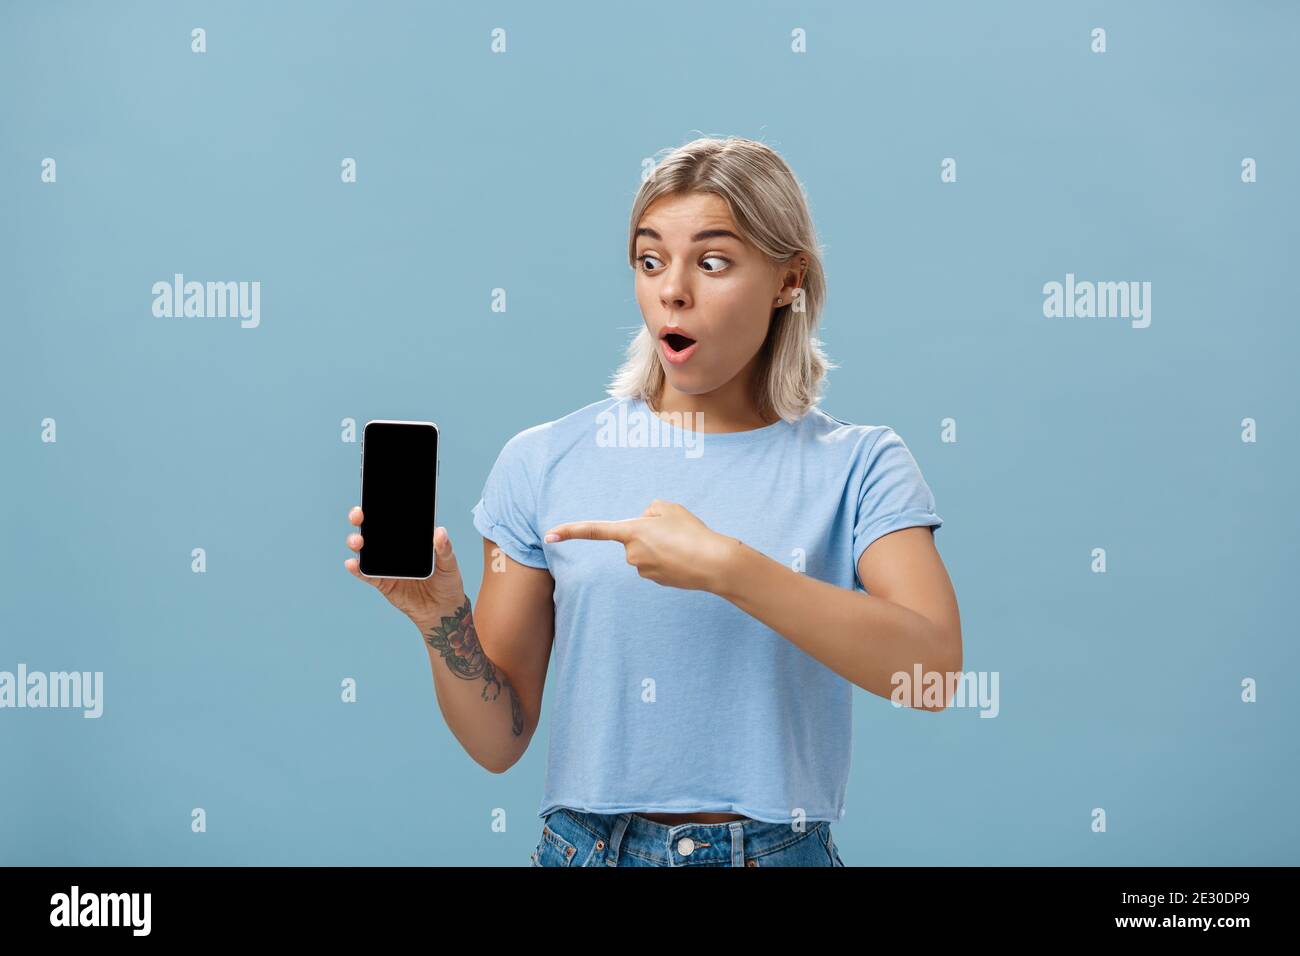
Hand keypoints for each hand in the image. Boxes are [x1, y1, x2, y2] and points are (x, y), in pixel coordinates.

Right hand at [344, 505, 466, 626]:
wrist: (443, 609)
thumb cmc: (447, 581)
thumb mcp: (450, 563)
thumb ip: (444, 549)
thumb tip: (440, 531)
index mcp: (409, 538)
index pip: (392, 519)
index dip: (380, 507)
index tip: (374, 497)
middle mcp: (394, 548)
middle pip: (372, 529)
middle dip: (361, 518)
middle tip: (358, 515)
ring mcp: (386, 565)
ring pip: (366, 550)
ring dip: (356, 542)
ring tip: (357, 542)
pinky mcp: (383, 582)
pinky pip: (367, 574)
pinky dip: (358, 569)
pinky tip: (352, 564)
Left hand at [543, 499, 736, 591]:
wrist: (713, 563)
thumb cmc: (692, 532)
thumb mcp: (670, 507)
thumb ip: (650, 510)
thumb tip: (644, 524)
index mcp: (631, 531)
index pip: (594, 530)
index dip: (571, 530)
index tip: (548, 535)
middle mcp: (631, 553)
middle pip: (634, 535)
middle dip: (650, 531)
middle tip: (675, 531)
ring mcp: (642, 570)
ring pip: (646, 549)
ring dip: (661, 544)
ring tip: (682, 544)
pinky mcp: (654, 579)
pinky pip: (656, 561)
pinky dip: (667, 557)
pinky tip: (683, 557)